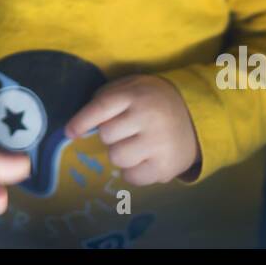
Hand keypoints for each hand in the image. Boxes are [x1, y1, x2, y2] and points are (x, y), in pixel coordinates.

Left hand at [63, 74, 200, 185]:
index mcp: (135, 94)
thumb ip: (107, 99)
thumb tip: (79, 124)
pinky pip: (132, 177)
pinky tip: (144, 159)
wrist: (196, 116)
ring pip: (117, 158)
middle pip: (106, 136)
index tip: (69, 132)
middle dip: (111, 135)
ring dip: (121, 154)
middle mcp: (147, 117)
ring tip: (136, 145)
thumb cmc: (153, 101)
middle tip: (126, 130)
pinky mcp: (165, 166)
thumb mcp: (132, 87)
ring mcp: (158, 143)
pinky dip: (132, 171)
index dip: (81, 121)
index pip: (101, 108)